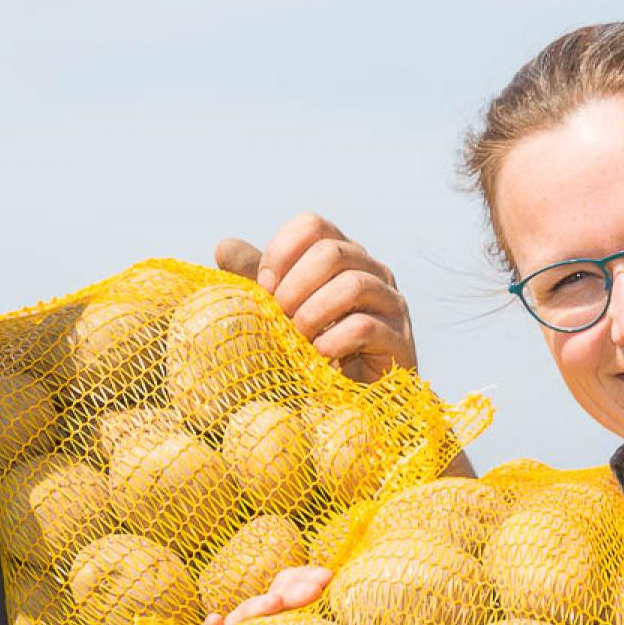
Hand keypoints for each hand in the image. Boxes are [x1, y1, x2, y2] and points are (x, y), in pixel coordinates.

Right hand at [200, 565, 332, 624]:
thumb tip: (334, 599)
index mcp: (276, 614)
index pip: (285, 584)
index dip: (303, 576)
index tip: (327, 577)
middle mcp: (254, 622)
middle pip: (270, 599)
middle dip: (294, 590)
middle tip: (317, 589)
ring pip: (244, 615)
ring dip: (259, 606)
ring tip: (276, 602)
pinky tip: (215, 620)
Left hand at [215, 213, 416, 383]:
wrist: (352, 398)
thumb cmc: (312, 347)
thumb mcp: (279, 309)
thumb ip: (255, 278)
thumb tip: (224, 246)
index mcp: (343, 254)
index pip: (313, 225)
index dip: (281, 251)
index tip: (263, 287)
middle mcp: (372, 270)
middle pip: (332, 252)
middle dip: (295, 286)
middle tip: (278, 317)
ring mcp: (391, 303)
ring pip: (352, 285)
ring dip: (313, 313)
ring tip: (296, 340)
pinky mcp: (399, 339)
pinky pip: (365, 326)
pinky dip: (333, 341)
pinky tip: (317, 357)